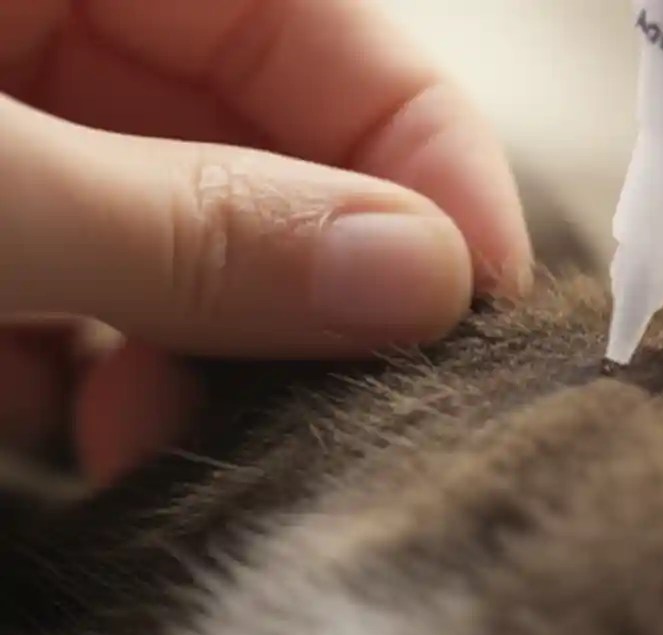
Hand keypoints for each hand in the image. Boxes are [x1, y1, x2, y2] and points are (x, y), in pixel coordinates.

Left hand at [0, 1, 531, 481]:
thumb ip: (190, 230)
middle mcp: (36, 34)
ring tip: (157, 434)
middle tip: (330, 405)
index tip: (483, 295)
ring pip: (175, 238)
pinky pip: (75, 298)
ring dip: (195, 355)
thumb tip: (424, 275)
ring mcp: (2, 149)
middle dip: (297, 286)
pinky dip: (91, 377)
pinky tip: (72, 429)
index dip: (423, 147)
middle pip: (257, 144)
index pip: (315, 20)